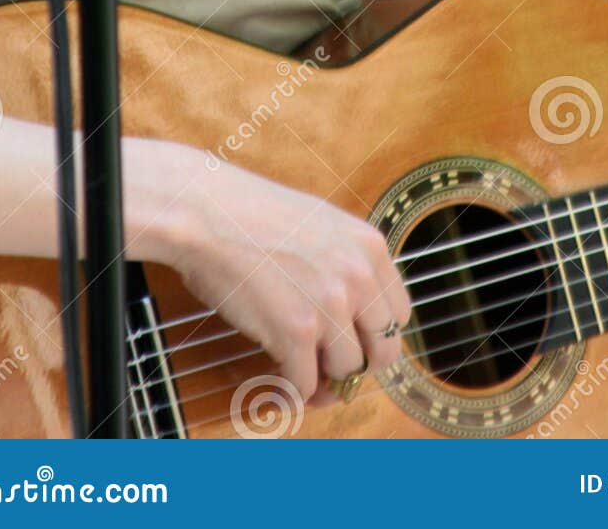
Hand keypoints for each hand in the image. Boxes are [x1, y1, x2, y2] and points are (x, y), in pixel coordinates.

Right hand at [167, 155, 411, 407]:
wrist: (208, 212)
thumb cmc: (252, 215)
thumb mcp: (322, 225)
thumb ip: (346, 264)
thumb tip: (352, 315)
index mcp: (370, 248)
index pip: (399, 315)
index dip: (373, 335)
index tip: (352, 342)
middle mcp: (359, 277)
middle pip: (383, 352)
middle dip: (356, 365)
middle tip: (328, 366)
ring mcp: (329, 306)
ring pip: (344, 373)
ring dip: (321, 378)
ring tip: (296, 372)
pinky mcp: (295, 332)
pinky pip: (303, 386)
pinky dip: (288, 394)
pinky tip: (276, 390)